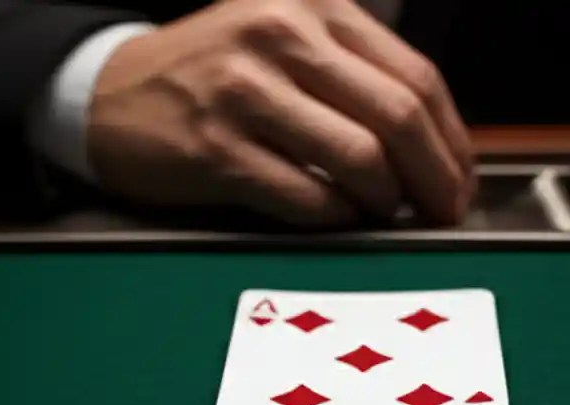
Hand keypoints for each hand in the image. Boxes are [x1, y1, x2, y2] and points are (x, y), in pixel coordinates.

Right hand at [86, 0, 474, 225]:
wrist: (109, 93)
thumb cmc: (212, 75)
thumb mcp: (285, 41)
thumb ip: (354, 74)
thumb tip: (436, 145)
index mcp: (313, 5)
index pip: (416, 76)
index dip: (452, 141)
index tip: (460, 180)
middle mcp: (282, 34)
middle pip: (399, 115)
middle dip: (436, 178)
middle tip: (444, 212)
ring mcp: (246, 90)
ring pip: (361, 158)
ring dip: (387, 200)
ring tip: (385, 213)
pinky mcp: (217, 148)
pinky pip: (308, 197)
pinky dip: (336, 217)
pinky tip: (338, 218)